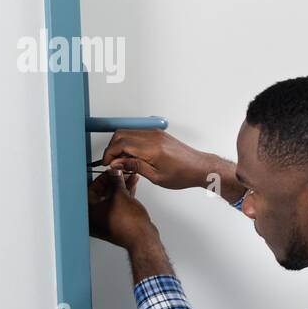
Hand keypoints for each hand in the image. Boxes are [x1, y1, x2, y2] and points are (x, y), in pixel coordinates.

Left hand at [88, 170, 155, 249]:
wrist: (142, 238)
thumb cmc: (129, 225)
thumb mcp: (121, 195)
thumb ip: (116, 181)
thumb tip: (115, 173)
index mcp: (88, 213)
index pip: (92, 188)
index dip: (103, 177)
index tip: (112, 172)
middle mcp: (93, 219)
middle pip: (101, 194)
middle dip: (113, 182)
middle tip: (120, 174)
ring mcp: (104, 222)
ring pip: (110, 200)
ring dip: (119, 188)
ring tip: (128, 179)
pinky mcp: (114, 224)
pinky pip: (116, 207)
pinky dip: (122, 198)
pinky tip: (130, 188)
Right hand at [99, 129, 216, 189]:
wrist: (200, 167)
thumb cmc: (183, 174)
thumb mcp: (156, 177)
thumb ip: (134, 167)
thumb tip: (116, 163)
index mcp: (152, 148)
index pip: (120, 144)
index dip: (109, 154)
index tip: (107, 163)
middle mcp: (153, 137)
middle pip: (120, 134)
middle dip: (111, 148)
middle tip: (112, 163)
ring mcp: (156, 133)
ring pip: (127, 132)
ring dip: (119, 144)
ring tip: (122, 161)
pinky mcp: (158, 133)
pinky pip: (137, 133)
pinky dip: (129, 141)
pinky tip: (131, 155)